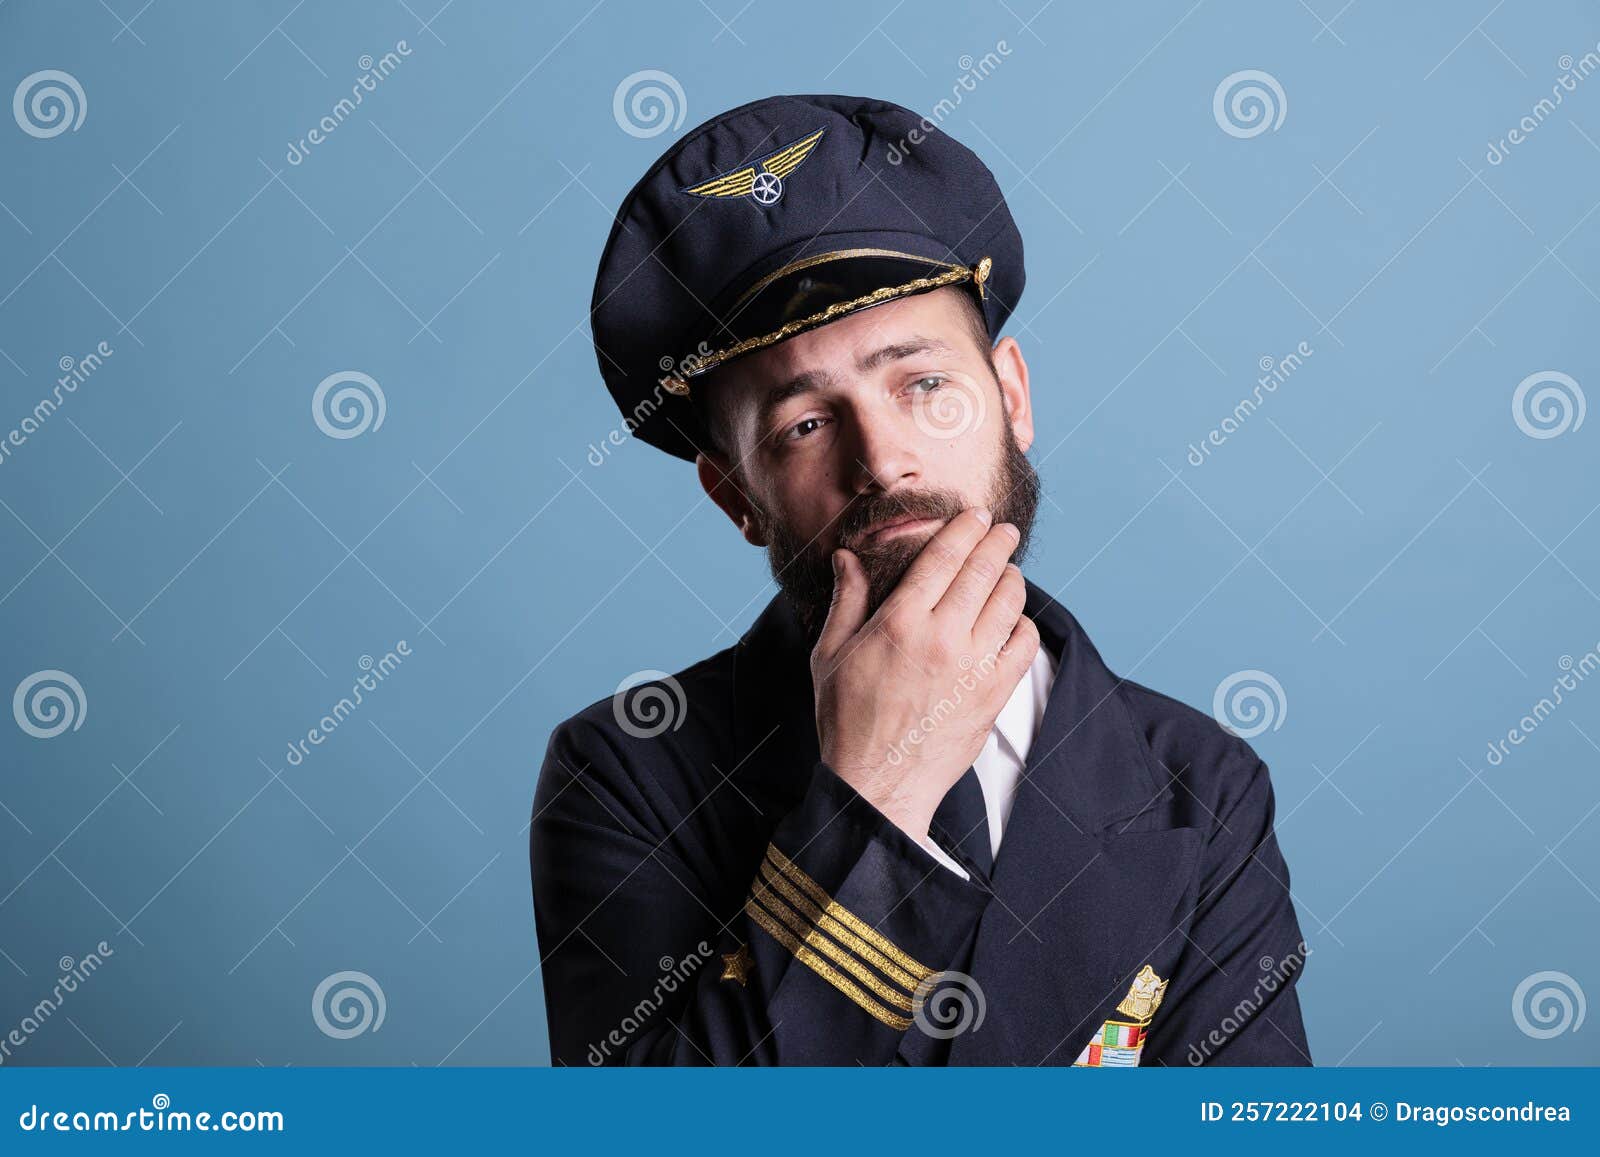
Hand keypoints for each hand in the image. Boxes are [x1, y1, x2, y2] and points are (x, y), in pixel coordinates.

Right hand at [810, 507, 1040, 842]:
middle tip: (1005, 530)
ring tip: (1007, 571)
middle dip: (998, 542)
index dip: (965, 529)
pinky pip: (1024, 644)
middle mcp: (942, 639)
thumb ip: (846, 602)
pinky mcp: (993, 695)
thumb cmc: (846, 720)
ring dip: (1012, 578)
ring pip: (1009, 602)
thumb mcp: (831, 655)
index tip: (976, 515)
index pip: (944, 558)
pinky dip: (1023, 624)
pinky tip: (1011, 621)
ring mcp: (973, 668)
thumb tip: (847, 558)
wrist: (878, 784)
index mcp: (900, 623)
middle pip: (984, 571)